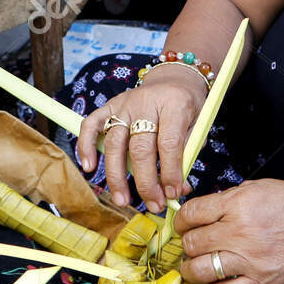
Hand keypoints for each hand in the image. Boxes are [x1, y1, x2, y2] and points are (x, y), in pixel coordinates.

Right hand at [77, 66, 207, 208]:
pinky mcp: (109, 105)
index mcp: (174, 104)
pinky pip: (91, 124)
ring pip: (114, 142)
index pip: (169, 143)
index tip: (172, 194)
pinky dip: (85, 145)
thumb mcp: (198, 126)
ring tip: (122, 199)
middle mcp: (146, 102)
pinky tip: (89, 167)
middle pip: (140, 147)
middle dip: (145, 181)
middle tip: (153, 204)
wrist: (174, 78)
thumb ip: (188, 155)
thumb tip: (176, 191)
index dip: (170, 172)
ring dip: (116, 175)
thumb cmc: (187, 107)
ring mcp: (125, 103)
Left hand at [174, 180, 283, 283]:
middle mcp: (240, 232)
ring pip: (199, 269)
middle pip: (192, 242)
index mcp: (239, 204)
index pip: (192, 213)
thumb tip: (205, 210)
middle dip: (187, 244)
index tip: (182, 225)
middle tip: (191, 246)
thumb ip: (231, 198)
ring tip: (193, 267)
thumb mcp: (263, 188)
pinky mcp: (260, 283)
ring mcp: (249, 260)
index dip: (180, 221)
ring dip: (190, 269)